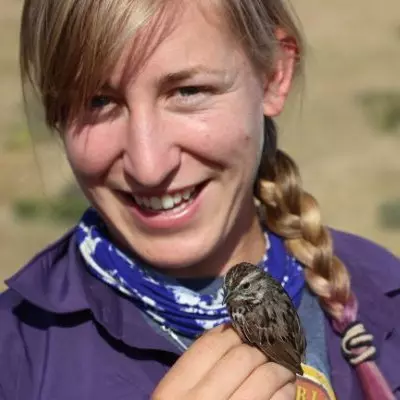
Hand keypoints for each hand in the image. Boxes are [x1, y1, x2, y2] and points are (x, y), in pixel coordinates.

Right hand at [152, 324, 295, 399]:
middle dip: (261, 347)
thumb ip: (197, 369)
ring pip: (265, 375)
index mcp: (173, 392)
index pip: (210, 345)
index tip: (246, 331)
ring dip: (280, 366)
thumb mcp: (179, 398)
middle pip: (242, 356)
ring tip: (283, 366)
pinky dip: (286, 390)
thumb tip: (230, 332)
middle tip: (271, 346)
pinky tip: (286, 387)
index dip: (234, 331)